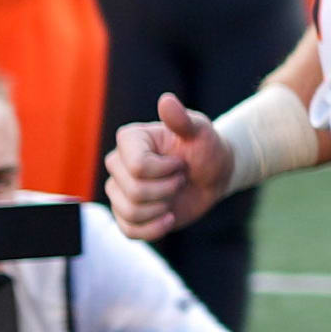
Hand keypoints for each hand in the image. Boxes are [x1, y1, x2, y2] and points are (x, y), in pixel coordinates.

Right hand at [107, 92, 229, 238]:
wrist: (212, 175)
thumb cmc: (206, 148)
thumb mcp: (201, 131)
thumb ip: (182, 119)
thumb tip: (166, 100)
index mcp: (129, 139)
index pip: (137, 166)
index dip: (165, 171)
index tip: (180, 163)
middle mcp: (117, 163)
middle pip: (133, 191)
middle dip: (166, 190)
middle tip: (181, 179)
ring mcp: (119, 189)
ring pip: (130, 212)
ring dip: (162, 209)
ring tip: (175, 196)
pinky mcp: (126, 214)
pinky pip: (129, 231)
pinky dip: (153, 229)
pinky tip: (170, 218)